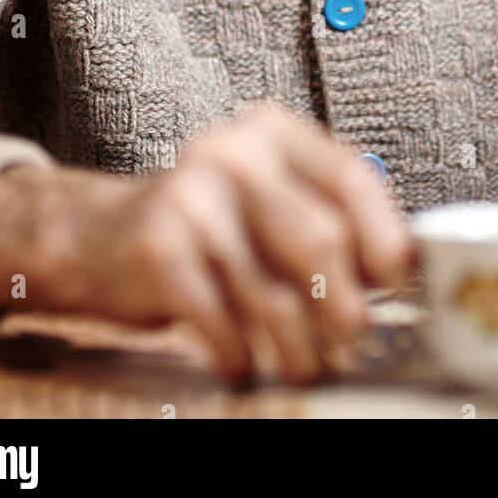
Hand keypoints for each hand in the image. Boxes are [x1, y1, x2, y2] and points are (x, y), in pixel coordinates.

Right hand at [0, 103, 413, 383]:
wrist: (98, 235)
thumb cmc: (205, 224)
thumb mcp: (266, 199)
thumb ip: (325, 215)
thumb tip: (400, 270)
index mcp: (272, 132)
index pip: (350, 177)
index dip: (383, 237)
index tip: (394, 285)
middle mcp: (233, 152)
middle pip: (320, 240)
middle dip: (346, 308)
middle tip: (352, 342)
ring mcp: (191, 197)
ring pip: (275, 295)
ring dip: (299, 349)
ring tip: (305, 365)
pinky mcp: (158, 247)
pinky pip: (224, 323)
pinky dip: (242, 358)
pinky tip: (243, 362)